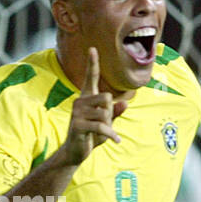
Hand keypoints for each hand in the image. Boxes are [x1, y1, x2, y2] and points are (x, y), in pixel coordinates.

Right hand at [58, 48, 127, 165]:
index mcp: (86, 98)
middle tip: (104, 123)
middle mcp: (79, 102)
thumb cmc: (91, 135)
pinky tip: (116, 141)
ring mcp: (77, 114)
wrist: (75, 152)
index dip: (92, 63)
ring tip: (101, 132)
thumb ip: (115, 113)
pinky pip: (102, 126)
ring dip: (109, 125)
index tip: (93, 48)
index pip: (90, 77)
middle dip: (110, 112)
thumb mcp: (106, 123)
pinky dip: (111, 135)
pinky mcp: (78, 126)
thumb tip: (125, 102)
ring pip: (105, 113)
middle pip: (107, 98)